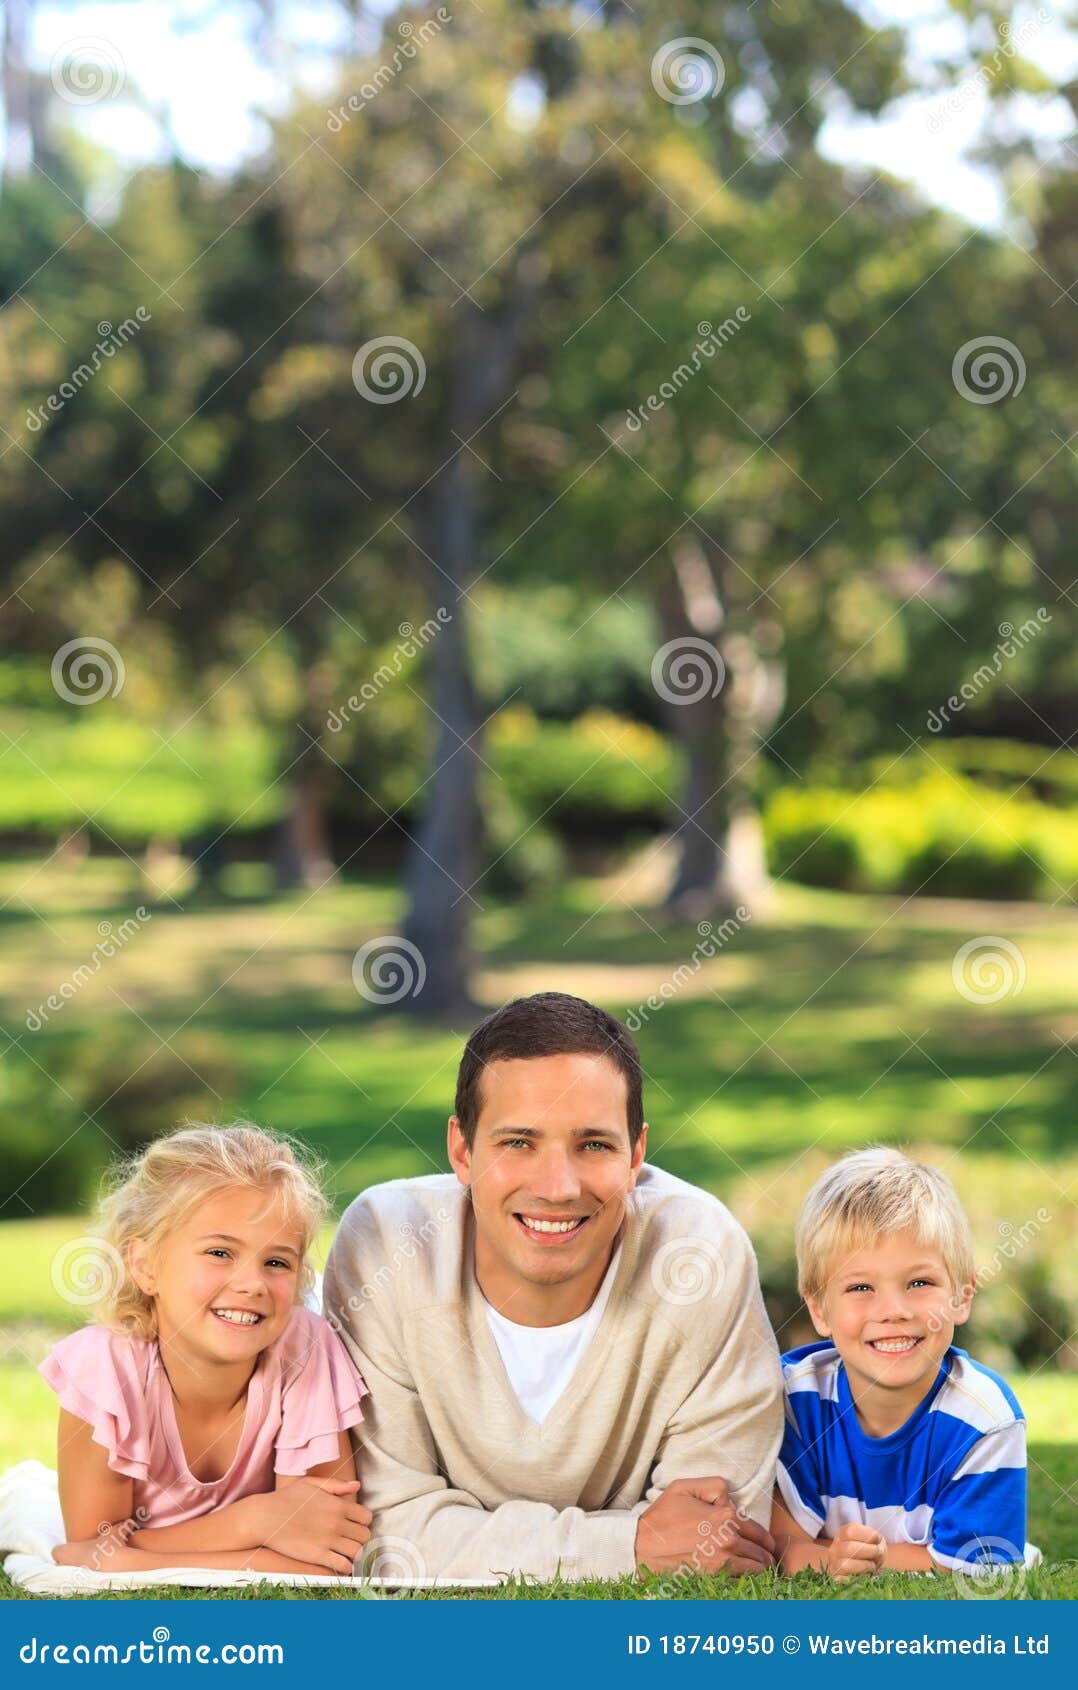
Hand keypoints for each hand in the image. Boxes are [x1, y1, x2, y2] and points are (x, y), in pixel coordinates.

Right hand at [250, 1479, 372, 1574]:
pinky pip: (343, 1565)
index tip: (355, 1526)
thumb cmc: (286, 1499)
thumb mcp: (311, 1484)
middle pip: (364, 1535)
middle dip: (360, 1538)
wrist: (265, 1517)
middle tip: (350, 1540)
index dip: (363, 1523)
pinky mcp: (318, 1556)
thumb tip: (356, 1486)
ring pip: (356, 1552)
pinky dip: (344, 1567)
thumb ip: (336, 1485)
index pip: (366, 1517)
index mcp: (337, 1505)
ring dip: (353, 1553)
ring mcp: (328, 1540)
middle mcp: (336, 1522)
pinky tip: (337, 1563)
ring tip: (345, 1553)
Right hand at [636, 1477, 774, 1575]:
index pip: (760, 1531)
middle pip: (763, 1553)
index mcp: (725, 1517)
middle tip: (768, 1557)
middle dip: (767, 1555)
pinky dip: (748, 1581)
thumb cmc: (662, 1516)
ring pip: (757, 1570)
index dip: (767, 1538)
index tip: (768, 1543)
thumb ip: (714, 1485)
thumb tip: (731, 1498)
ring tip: (759, 1568)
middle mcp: (729, 1541)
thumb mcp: (684, 1487)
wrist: (641, 1546)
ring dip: (761, 1569)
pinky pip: (742, 1582)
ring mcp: (722, 1563)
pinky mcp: (714, 1579)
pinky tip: (744, 1578)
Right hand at [827, 1522, 885, 1579]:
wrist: (860, 1568)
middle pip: (848, 1548)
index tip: (878, 1539)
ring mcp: (834, 1564)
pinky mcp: (837, 1579)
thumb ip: (876, 1541)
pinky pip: (845, 1581)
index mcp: (842, 1534)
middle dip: (869, 1551)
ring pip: (845, 1565)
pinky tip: (866, 1575)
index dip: (867, 1535)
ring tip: (872, 1565)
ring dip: (864, 1566)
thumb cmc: (869, 1551)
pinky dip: (858, 1579)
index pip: (850, 1532)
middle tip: (878, 1553)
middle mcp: (835, 1548)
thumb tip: (878, 1550)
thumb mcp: (873, 1540)